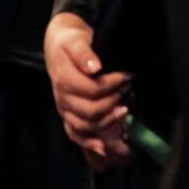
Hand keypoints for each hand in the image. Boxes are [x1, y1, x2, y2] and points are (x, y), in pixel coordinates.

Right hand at [44, 12, 130, 166]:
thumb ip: (83, 53)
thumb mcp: (75, 41)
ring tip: (125, 110)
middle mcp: (62, 97)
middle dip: (114, 101)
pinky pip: (76, 136)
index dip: (113, 85)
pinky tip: (105, 147)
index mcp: (63, 79)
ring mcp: (64, 109)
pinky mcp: (67, 117)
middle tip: (129, 89)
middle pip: (91, 111)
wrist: (59, 50)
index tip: (127, 75)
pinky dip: (90, 143)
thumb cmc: (70, 44)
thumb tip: (94, 67)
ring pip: (86, 126)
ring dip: (109, 122)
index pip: (92, 90)